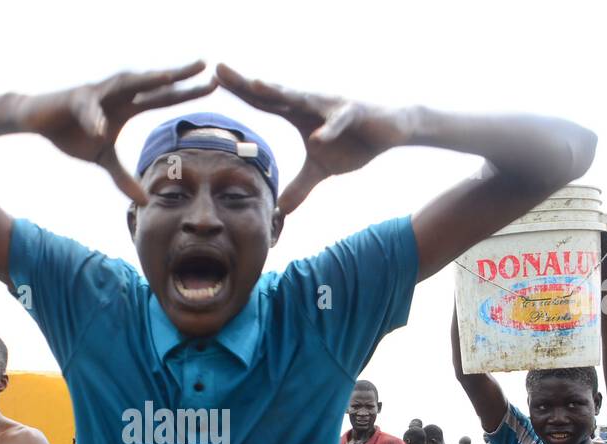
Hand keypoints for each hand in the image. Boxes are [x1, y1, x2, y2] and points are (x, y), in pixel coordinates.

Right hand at [17, 62, 216, 204]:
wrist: (36, 119)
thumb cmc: (72, 132)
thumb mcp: (103, 159)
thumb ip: (123, 178)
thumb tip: (143, 200)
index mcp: (127, 105)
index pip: (163, 98)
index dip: (187, 93)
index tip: (213, 87)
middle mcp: (117, 94)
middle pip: (152, 83)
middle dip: (177, 75)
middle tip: (204, 66)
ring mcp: (96, 93)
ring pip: (126, 83)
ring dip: (146, 80)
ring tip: (168, 78)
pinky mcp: (73, 99)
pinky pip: (87, 110)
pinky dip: (93, 120)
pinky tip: (100, 131)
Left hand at [216, 64, 407, 214]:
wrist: (392, 130)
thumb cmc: (354, 143)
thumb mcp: (321, 170)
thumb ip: (300, 187)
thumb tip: (281, 210)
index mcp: (297, 112)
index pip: (262, 101)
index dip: (239, 90)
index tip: (214, 79)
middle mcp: (309, 103)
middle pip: (272, 91)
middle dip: (246, 81)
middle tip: (219, 69)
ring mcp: (330, 105)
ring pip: (301, 97)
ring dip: (279, 92)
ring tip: (256, 85)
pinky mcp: (354, 112)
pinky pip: (339, 121)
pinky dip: (329, 129)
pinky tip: (318, 138)